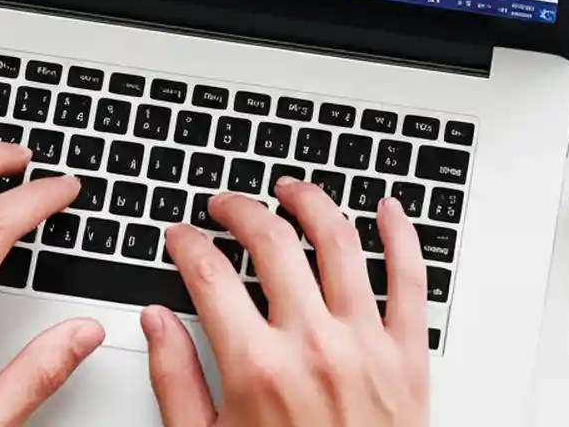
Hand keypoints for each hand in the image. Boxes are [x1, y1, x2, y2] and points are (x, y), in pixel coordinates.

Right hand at [143, 180, 428, 426]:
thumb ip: (176, 378)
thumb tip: (157, 321)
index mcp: (256, 367)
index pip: (210, 273)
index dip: (187, 243)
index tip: (181, 235)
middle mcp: (313, 345)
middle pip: (272, 242)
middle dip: (240, 210)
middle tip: (226, 205)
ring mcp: (366, 346)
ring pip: (340, 242)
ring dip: (311, 203)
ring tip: (291, 190)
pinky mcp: (409, 357)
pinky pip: (411, 279)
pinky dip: (402, 235)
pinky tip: (388, 210)